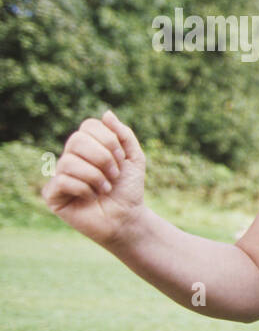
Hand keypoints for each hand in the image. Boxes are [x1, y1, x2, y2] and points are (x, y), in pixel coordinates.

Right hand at [41, 110, 146, 246]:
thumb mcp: (134, 158)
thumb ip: (123, 135)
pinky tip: (91, 197)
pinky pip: (63, 180)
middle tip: (115, 174)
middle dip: (103, 157)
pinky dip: (84, 189)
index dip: (108, 139)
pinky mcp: (52, 194)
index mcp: (88, 146)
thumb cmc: (128, 188)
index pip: (88, 125)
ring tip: (105, 189)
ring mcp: (59, 175)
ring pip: (69, 161)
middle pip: (76, 140)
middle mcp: (71, 157)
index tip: (122, 158)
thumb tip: (106, 113)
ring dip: (96, 176)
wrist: (127, 217)